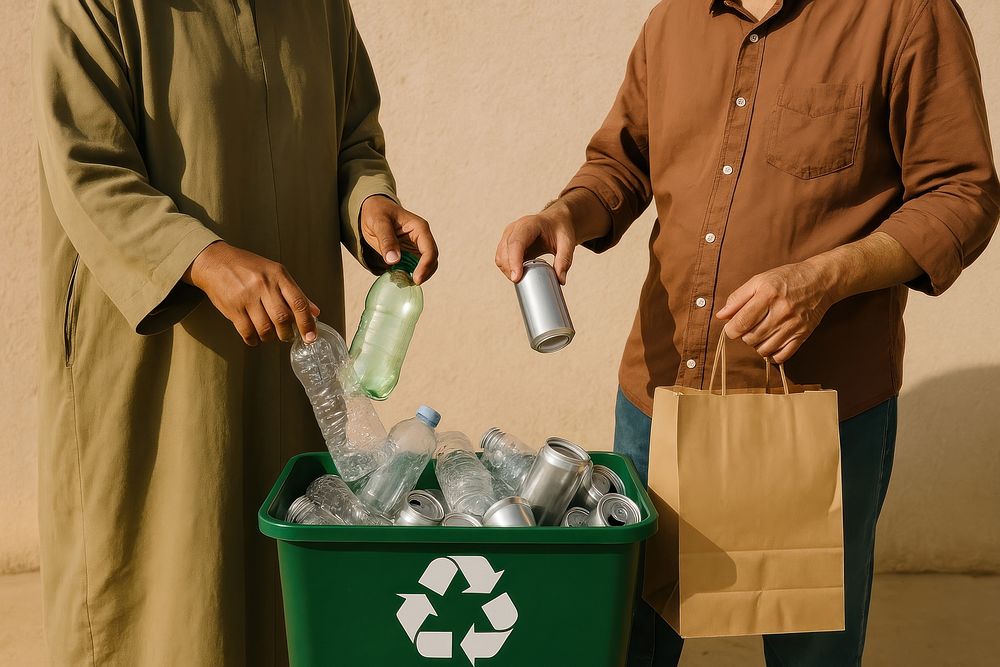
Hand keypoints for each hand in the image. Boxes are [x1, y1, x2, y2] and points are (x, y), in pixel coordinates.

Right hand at [185, 241, 320, 345]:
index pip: (298, 303)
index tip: (311, 337)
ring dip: (270, 337)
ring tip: (270, 334)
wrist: (215, 261)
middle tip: (286, 335)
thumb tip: (315, 312)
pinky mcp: (232, 307)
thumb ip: (295, 293)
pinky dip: (253, 339)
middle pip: (282, 318)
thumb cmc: (249, 267)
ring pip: (265, 328)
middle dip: (287, 333)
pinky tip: (255, 337)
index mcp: (278, 275)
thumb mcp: (275, 272)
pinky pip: (246, 331)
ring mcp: (246, 296)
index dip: (307, 323)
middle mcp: (263, 285)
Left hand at [360, 195, 437, 284]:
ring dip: (418, 275)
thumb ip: (386, 240)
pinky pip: (414, 267)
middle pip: (432, 260)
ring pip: (426, 265)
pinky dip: (409, 274)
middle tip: (410, 283)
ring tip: (404, 282)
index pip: (430, 250)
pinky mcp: (409, 253)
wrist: (373, 209)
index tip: (416, 279)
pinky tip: (400, 278)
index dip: (425, 266)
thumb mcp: (378, 222)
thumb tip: (394, 260)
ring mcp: (417, 247)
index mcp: (419, 228)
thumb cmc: (377, 211)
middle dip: (424, 273)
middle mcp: (422, 238)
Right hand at [495, 200, 576, 283]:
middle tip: (524, 283)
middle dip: (511, 270)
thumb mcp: (567, 243)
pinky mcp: (507, 244)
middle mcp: (514, 229)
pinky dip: (508, 269)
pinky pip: (501, 259)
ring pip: (500, 257)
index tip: (516, 278)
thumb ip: (565, 260)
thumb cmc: (560, 229)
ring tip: (523, 278)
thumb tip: (560, 280)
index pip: (516, 243)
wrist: (555, 220)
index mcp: (529, 224)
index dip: (514, 261)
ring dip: (508, 271)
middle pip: (505, 251)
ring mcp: (508, 236)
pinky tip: (519, 273)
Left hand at [716, 259, 835, 363]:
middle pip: (751, 338)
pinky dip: (772, 355)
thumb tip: (721, 316)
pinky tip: (770, 344)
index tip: (731, 328)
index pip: (741, 322)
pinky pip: (782, 356)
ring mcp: (793, 325)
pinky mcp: (803, 335)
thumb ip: (737, 298)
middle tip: (748, 327)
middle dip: (744, 336)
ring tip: (760, 333)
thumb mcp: (759, 281)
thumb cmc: (785, 279)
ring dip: (756, 345)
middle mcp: (781, 312)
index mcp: (767, 295)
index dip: (731, 330)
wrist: (820, 281)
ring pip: (764, 349)